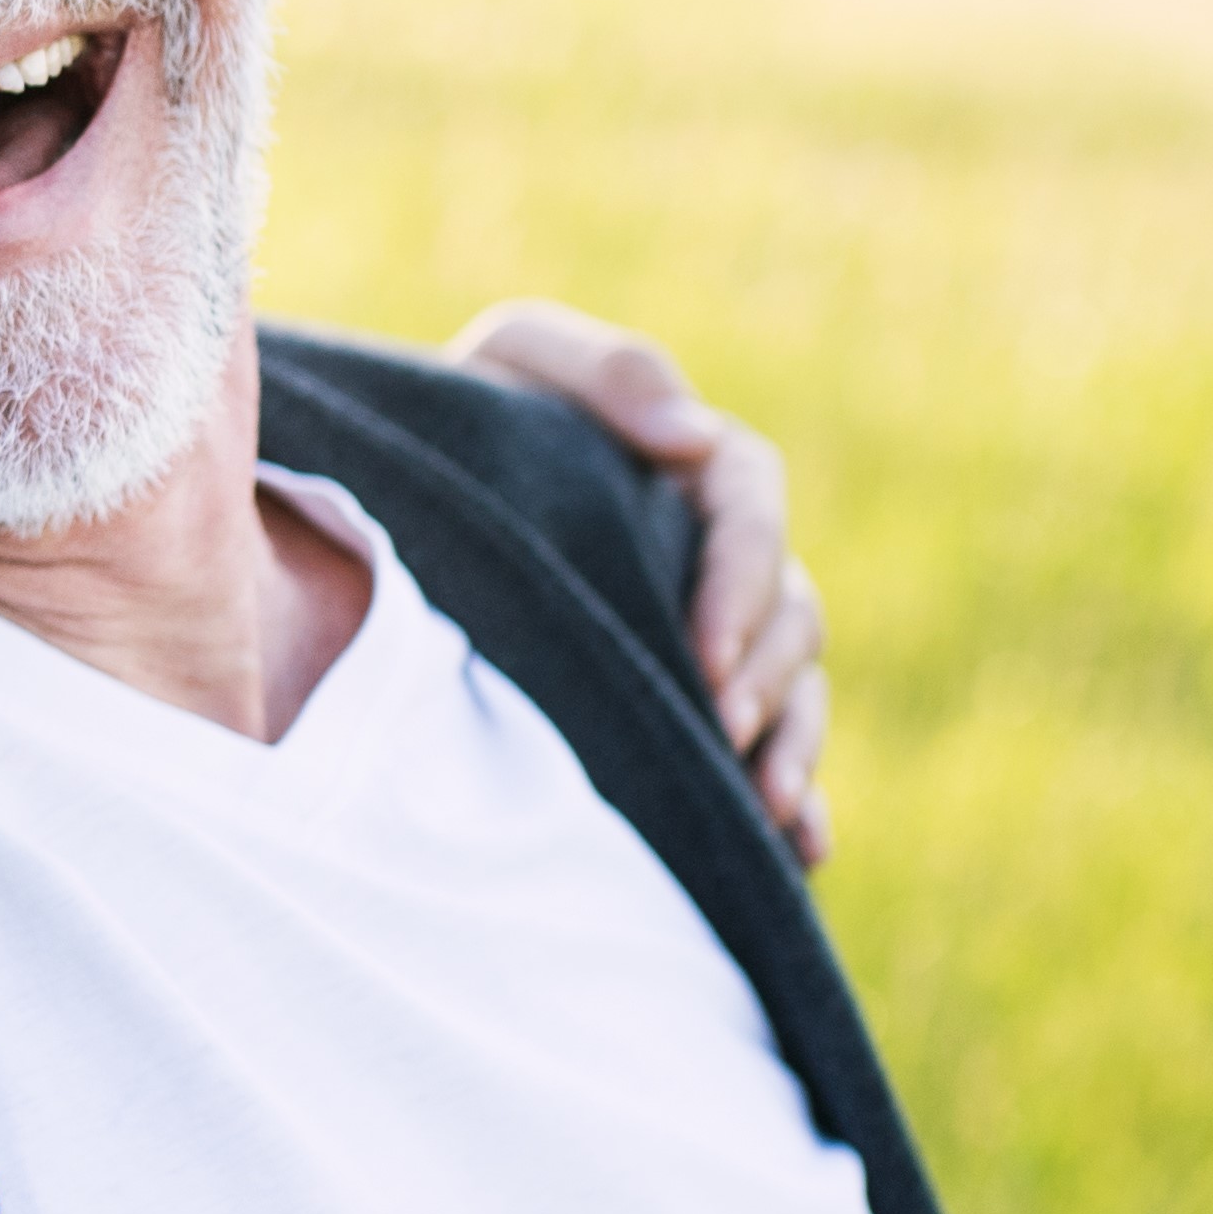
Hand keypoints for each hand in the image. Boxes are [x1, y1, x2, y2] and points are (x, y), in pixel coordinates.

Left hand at [448, 301, 832, 865]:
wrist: (414, 492)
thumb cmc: (470, 417)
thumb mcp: (518, 362)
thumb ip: (610, 372)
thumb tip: (693, 435)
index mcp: (691, 470)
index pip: (751, 508)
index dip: (742, 579)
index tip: (707, 651)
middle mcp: (719, 557)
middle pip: (789, 614)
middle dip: (768, 680)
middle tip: (723, 732)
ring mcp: (716, 635)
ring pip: (794, 690)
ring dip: (794, 748)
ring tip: (767, 808)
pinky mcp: (695, 700)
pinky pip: (770, 753)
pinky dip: (797, 802)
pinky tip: (798, 852)